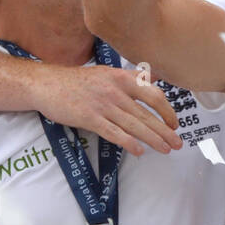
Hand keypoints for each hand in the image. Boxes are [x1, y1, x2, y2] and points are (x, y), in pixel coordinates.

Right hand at [35, 64, 181, 155]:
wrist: (47, 84)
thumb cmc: (78, 81)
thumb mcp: (107, 73)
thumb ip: (130, 79)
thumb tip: (152, 81)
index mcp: (123, 78)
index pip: (154, 95)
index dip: (167, 111)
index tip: (174, 124)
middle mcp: (116, 91)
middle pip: (147, 115)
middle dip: (165, 131)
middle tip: (178, 143)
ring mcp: (103, 105)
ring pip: (134, 126)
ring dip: (153, 140)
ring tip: (166, 149)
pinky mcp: (90, 118)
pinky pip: (114, 133)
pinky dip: (129, 143)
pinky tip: (139, 151)